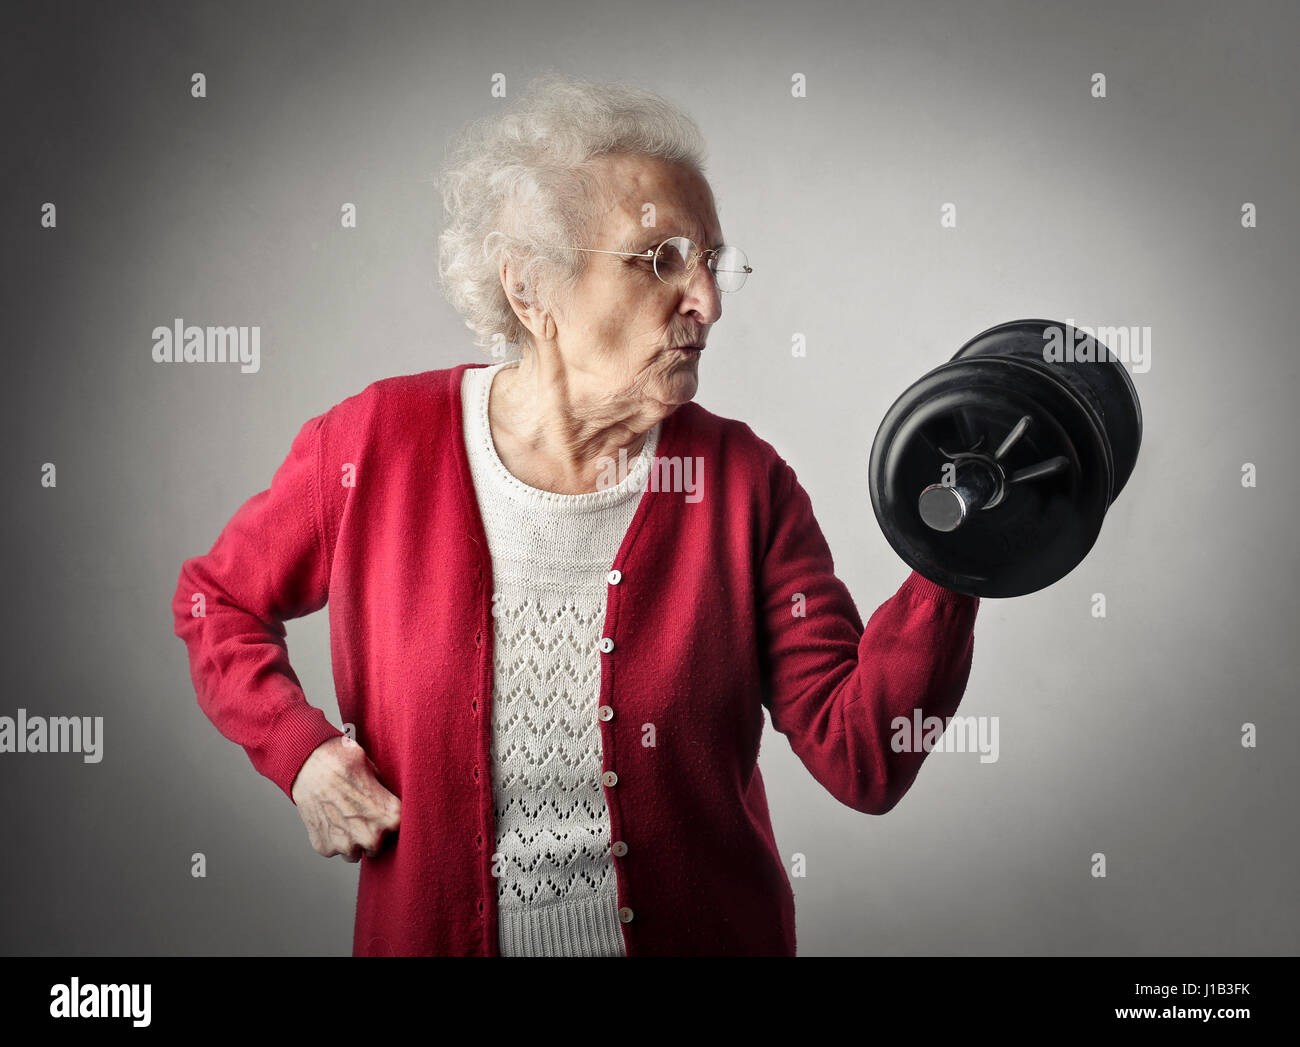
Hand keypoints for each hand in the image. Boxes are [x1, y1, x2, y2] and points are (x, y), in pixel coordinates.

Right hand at [290, 735, 400, 861]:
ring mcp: (346, 845)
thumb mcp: (375, 769)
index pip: (401, 830)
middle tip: (360, 815)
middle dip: (371, 834)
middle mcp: (371, 836)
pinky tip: (327, 816)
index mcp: (391, 817)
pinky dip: (330, 837)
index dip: (390, 820)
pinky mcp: (325, 848)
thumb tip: (389, 799)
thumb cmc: (343, 760)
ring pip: (354, 852)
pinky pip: (333, 849)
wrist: (307, 763)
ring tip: (342, 815)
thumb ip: (384, 792)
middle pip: (377, 846)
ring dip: (350, 840)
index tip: (383, 812)